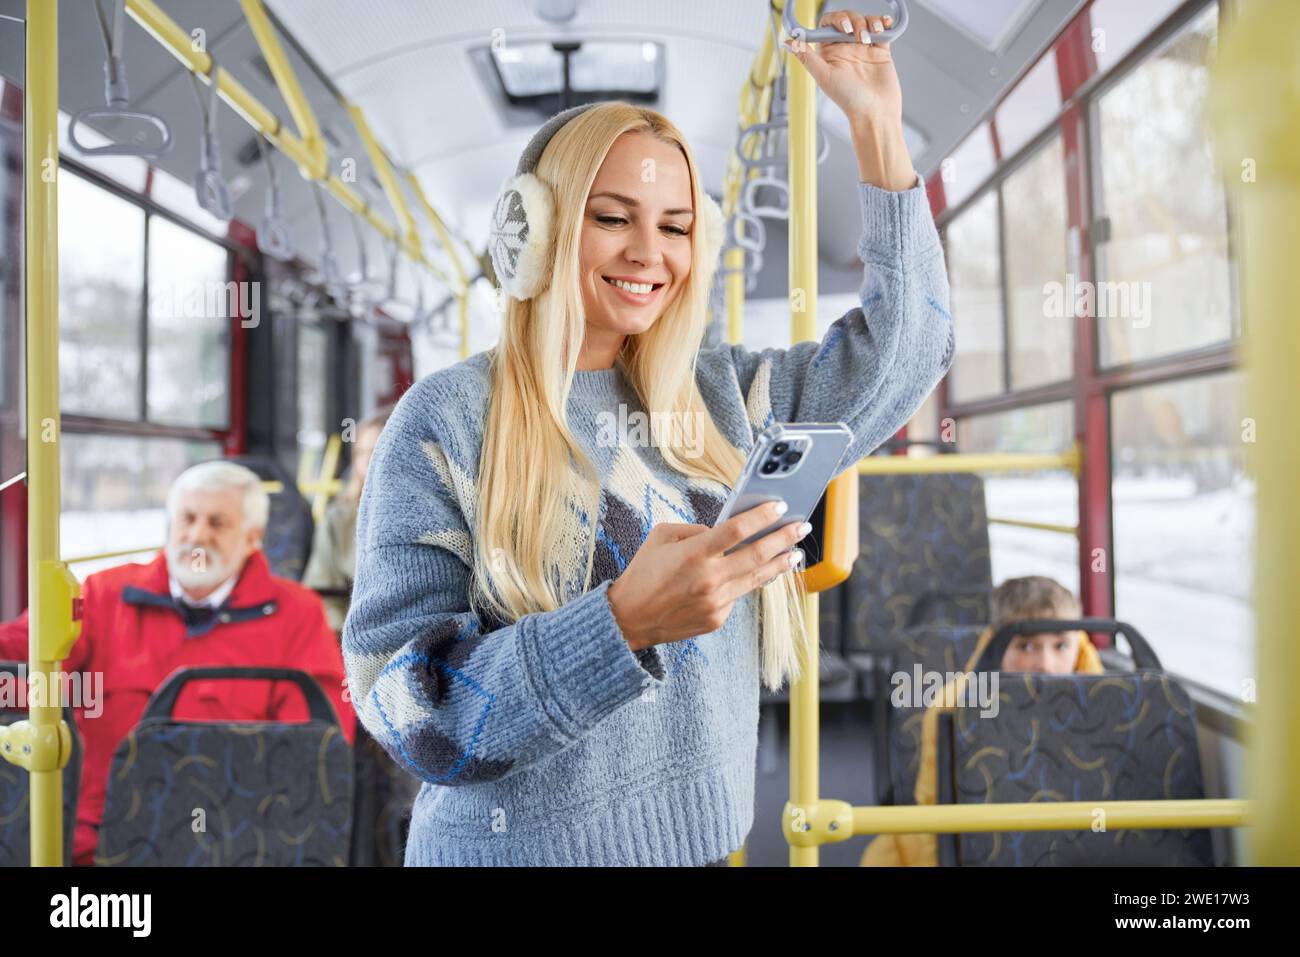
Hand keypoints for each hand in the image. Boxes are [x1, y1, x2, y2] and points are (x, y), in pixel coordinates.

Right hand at [607, 501, 810, 651]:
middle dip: (784, 538)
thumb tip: (722, 530)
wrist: (629, 619)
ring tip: (794, 553)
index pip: (738, 529)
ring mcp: (715, 601)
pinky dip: (745, 582)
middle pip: (757, 554)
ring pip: (756, 578)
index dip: (762, 516)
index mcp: (694, 553)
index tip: (780, 507)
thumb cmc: (643, 573)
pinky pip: (737, 595)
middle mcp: (709, 578)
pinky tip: (754, 574)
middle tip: (802, 527)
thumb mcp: (660, 537)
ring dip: (778, 564)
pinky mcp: (717, 618)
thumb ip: (694, 530)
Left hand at [784, 10, 901, 127]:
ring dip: (868, 22)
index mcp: (830, 53)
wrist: (875, 111)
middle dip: (854, 20)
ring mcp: (863, 48)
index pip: (828, 25)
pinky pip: (881, 29)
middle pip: (848, 19)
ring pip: (865, 21)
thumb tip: (788, 42)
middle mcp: (845, 48)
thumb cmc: (848, 99)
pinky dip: (882, 22)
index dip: (835, 20)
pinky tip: (884, 24)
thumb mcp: (823, 76)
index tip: (842, 27)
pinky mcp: (880, 50)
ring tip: (870, 37)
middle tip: (857, 35)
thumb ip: (806, 57)